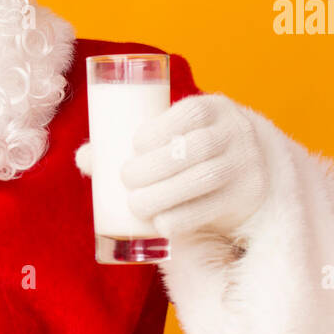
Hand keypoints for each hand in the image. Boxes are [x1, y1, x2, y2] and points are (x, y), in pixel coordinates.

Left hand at [76, 94, 268, 239]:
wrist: (248, 168)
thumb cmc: (194, 149)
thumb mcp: (175, 136)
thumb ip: (132, 145)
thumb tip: (84, 157)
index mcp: (214, 109)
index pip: (192, 111)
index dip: (161, 128)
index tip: (135, 145)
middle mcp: (236, 133)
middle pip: (197, 148)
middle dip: (156, 166)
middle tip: (127, 178)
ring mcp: (246, 165)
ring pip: (207, 178)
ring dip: (165, 194)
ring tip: (135, 204)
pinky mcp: (248, 197)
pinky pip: (217, 208)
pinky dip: (185, 218)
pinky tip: (161, 224)